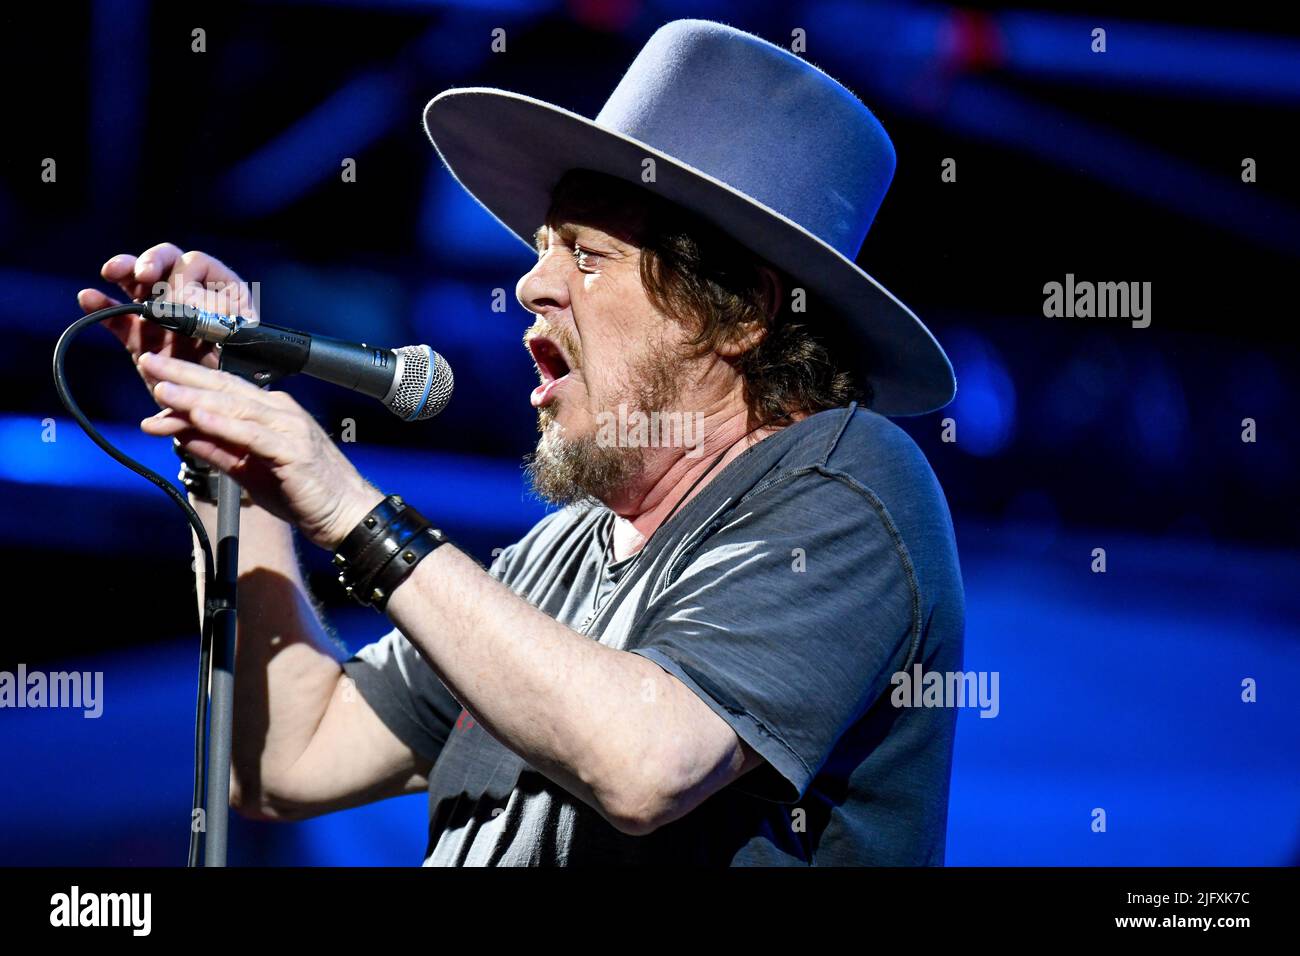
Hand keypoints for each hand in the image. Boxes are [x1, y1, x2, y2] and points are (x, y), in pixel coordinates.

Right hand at [78, 243, 253, 404]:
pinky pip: (120, 318)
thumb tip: (190, 306)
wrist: (224, 416)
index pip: (199, 265)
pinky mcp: (143, 337)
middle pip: (167, 263)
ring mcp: (165, 315)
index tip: (182, 303)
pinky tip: (88, 298)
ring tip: (112, 271)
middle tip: (145, 273)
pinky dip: (103, 307)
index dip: (186, 278)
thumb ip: (219, 326)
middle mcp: (194, 297)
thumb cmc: (243, 380)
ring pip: (140, 282)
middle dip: (154, 262)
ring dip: (125, 270)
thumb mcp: (241, 350)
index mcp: (225, 294)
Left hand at [137, 351, 385, 550]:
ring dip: (196, 397)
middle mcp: (281, 412)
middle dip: (184, 376)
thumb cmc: (303, 493)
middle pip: (225, 388)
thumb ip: (217, 448)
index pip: (223, 390)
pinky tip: (198, 416)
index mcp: (271, 413)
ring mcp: (289, 428)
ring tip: (163, 390)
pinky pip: (252, 434)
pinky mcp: (293, 450)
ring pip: (235, 407)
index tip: (154, 373)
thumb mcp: (249, 469)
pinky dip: (224, 423)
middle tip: (148, 365)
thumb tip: (180, 432)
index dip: (188, 379)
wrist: (346, 515)